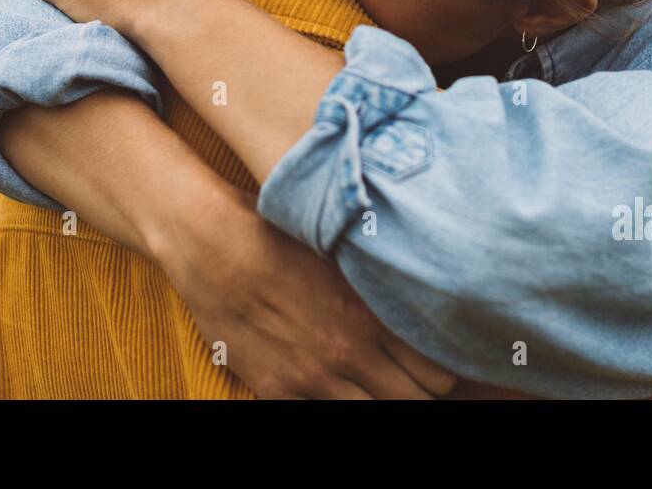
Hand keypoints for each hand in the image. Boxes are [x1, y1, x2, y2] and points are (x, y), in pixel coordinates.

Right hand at [166, 187, 456, 398]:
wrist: (211, 244)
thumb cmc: (278, 235)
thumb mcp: (344, 253)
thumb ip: (382, 284)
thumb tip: (419, 295)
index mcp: (372, 317)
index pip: (437, 373)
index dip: (440, 369)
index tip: (433, 360)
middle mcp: (348, 354)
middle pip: (412, 402)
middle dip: (416, 390)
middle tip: (407, 376)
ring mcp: (311, 379)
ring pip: (369, 416)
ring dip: (376, 399)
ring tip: (369, 381)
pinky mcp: (276, 390)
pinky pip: (317, 416)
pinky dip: (327, 401)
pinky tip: (327, 382)